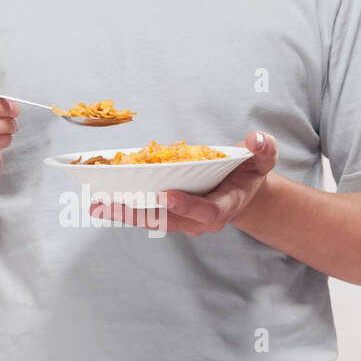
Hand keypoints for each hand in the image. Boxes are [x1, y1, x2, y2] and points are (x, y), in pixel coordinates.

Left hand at [89, 130, 277, 233]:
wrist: (242, 191)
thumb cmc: (250, 173)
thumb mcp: (263, 159)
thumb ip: (263, 149)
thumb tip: (254, 140)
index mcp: (224, 207)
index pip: (206, 211)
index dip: (186, 205)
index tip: (165, 195)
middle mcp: (201, 221)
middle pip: (169, 220)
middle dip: (139, 212)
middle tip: (111, 202)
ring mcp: (183, 221)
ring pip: (152, 220)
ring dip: (124, 213)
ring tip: (97, 204)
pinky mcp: (170, 216)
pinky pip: (146, 214)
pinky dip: (125, 208)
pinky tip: (101, 201)